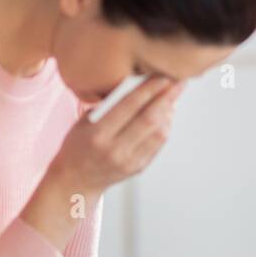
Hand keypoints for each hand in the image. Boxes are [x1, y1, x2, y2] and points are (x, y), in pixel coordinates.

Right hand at [50, 75, 185, 195]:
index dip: (149, 89)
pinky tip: (166, 116)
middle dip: (167, 97)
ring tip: (172, 98)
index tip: (163, 76)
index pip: (129, 106)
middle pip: (149, 119)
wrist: (75, 180)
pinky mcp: (138, 168)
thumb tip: (140, 85)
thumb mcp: (85, 122)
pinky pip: (158, 144)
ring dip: (169, 112)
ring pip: (159, 133)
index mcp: (98, 134)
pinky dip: (165, 127)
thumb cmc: (78, 145)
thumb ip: (109, 105)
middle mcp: (114, 149)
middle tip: (180, 82)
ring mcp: (128, 161)